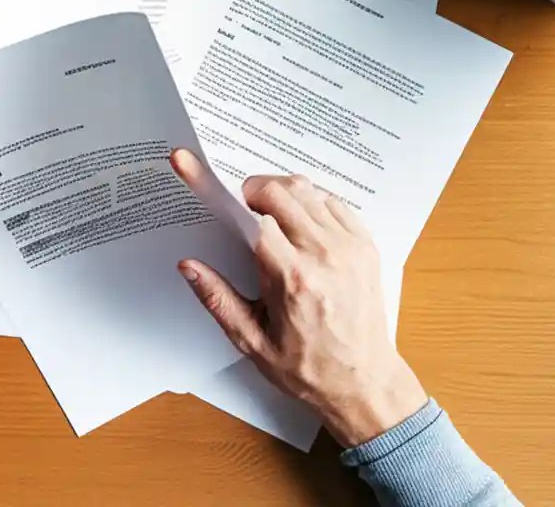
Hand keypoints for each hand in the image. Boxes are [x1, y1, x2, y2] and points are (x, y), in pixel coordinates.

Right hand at [171, 149, 427, 446]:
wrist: (364, 381)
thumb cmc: (307, 368)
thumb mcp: (253, 342)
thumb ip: (218, 300)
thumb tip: (189, 266)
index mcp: (293, 279)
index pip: (256, 218)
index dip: (227, 193)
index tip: (201, 172)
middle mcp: (325, 255)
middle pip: (282, 193)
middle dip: (254, 190)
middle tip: (241, 206)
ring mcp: (350, 247)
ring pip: (309, 190)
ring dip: (282, 191)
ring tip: (268, 213)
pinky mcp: (366, 245)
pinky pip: (334, 201)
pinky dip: (311, 199)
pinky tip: (299, 218)